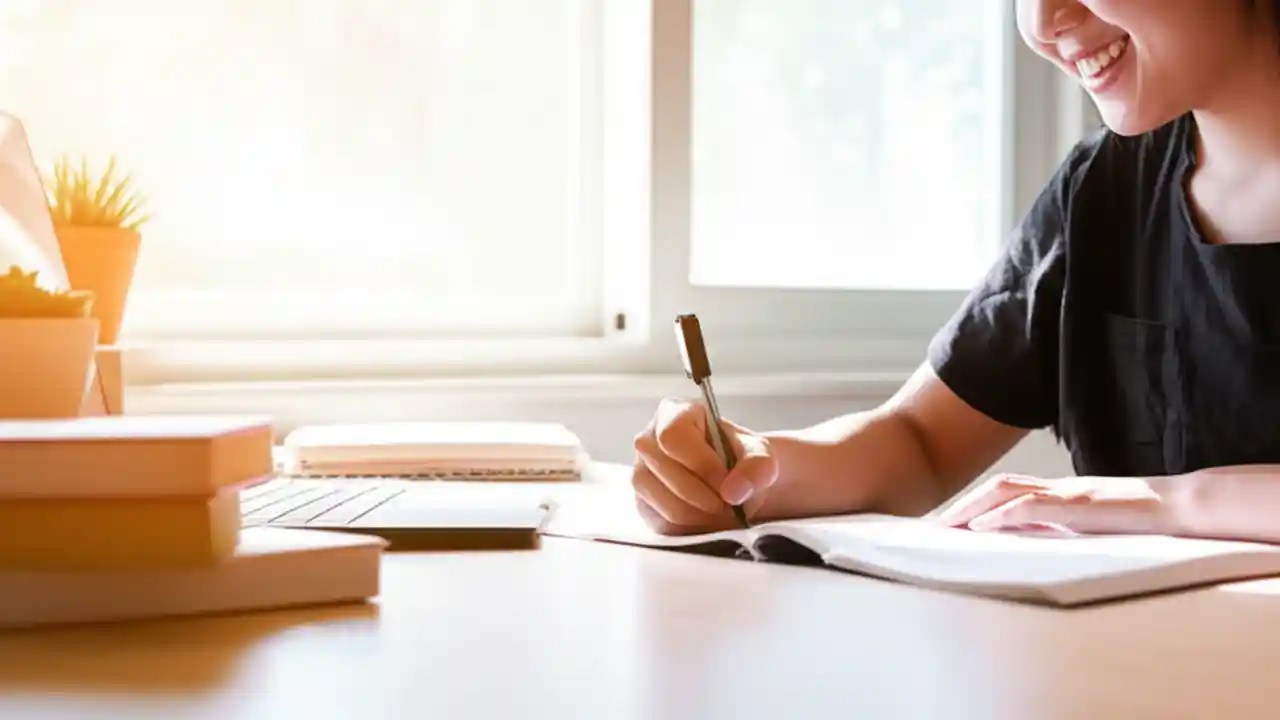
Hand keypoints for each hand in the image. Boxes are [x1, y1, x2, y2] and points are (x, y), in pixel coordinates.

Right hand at [631, 397, 778, 534]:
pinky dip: (693, 529)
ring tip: (725, 514)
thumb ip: (757, 467)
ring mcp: (641, 473)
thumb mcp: (760, 455)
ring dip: (701, 516)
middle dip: (705, 496)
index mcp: (673, 413)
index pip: (673, 436)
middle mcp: (648, 440)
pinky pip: (664, 524)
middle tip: (732, 506)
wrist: (735, 483)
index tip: (727, 483)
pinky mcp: (644, 505)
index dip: (700, 463)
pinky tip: (710, 521)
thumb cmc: (740, 460)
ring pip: (665, 502)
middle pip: (666, 471)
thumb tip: (733, 492)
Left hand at [934, 474, 1174, 536]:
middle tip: (932, 527)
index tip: (947, 524)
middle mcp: (1057, 489)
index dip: (973, 505)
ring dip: (971, 508)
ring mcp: (1067, 494)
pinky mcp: (1080, 506)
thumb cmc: (1140, 521)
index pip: (1005, 492)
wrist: (1180, 507)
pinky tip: (981, 526)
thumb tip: (1033, 543)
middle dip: (961, 506)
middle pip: (996, 488)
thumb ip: (1063, 528)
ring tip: (945, 526)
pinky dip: (1002, 514)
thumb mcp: (1092, 525)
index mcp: (1059, 494)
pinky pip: (1034, 506)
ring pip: (1005, 492)